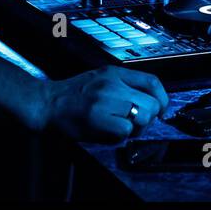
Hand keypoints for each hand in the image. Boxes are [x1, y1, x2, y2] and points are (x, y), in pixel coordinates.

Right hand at [39, 66, 169, 142]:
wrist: (47, 103)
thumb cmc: (73, 95)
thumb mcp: (100, 78)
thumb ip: (124, 85)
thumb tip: (149, 100)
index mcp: (114, 73)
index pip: (152, 82)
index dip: (162, 98)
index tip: (160, 109)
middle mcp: (112, 84)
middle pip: (151, 104)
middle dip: (148, 118)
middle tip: (135, 122)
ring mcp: (105, 101)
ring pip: (141, 118)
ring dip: (135, 128)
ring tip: (121, 127)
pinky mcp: (98, 118)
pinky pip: (125, 131)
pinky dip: (120, 136)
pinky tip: (108, 132)